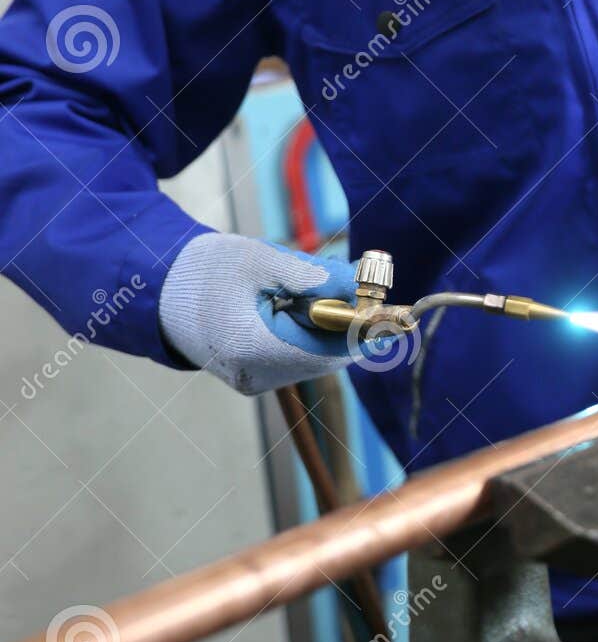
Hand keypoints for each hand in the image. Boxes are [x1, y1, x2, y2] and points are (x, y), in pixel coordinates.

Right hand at [159, 231, 357, 394]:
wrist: (156, 291)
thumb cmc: (204, 270)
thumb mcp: (261, 260)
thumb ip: (315, 276)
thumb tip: (362, 286)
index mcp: (255, 348)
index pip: (332, 349)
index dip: (367, 329)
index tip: (397, 312)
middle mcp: (257, 376)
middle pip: (329, 356)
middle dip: (351, 323)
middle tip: (366, 287)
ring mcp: (255, 381)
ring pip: (317, 358)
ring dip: (332, 327)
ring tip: (321, 289)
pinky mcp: (254, 377)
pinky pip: (299, 358)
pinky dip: (312, 333)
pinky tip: (302, 305)